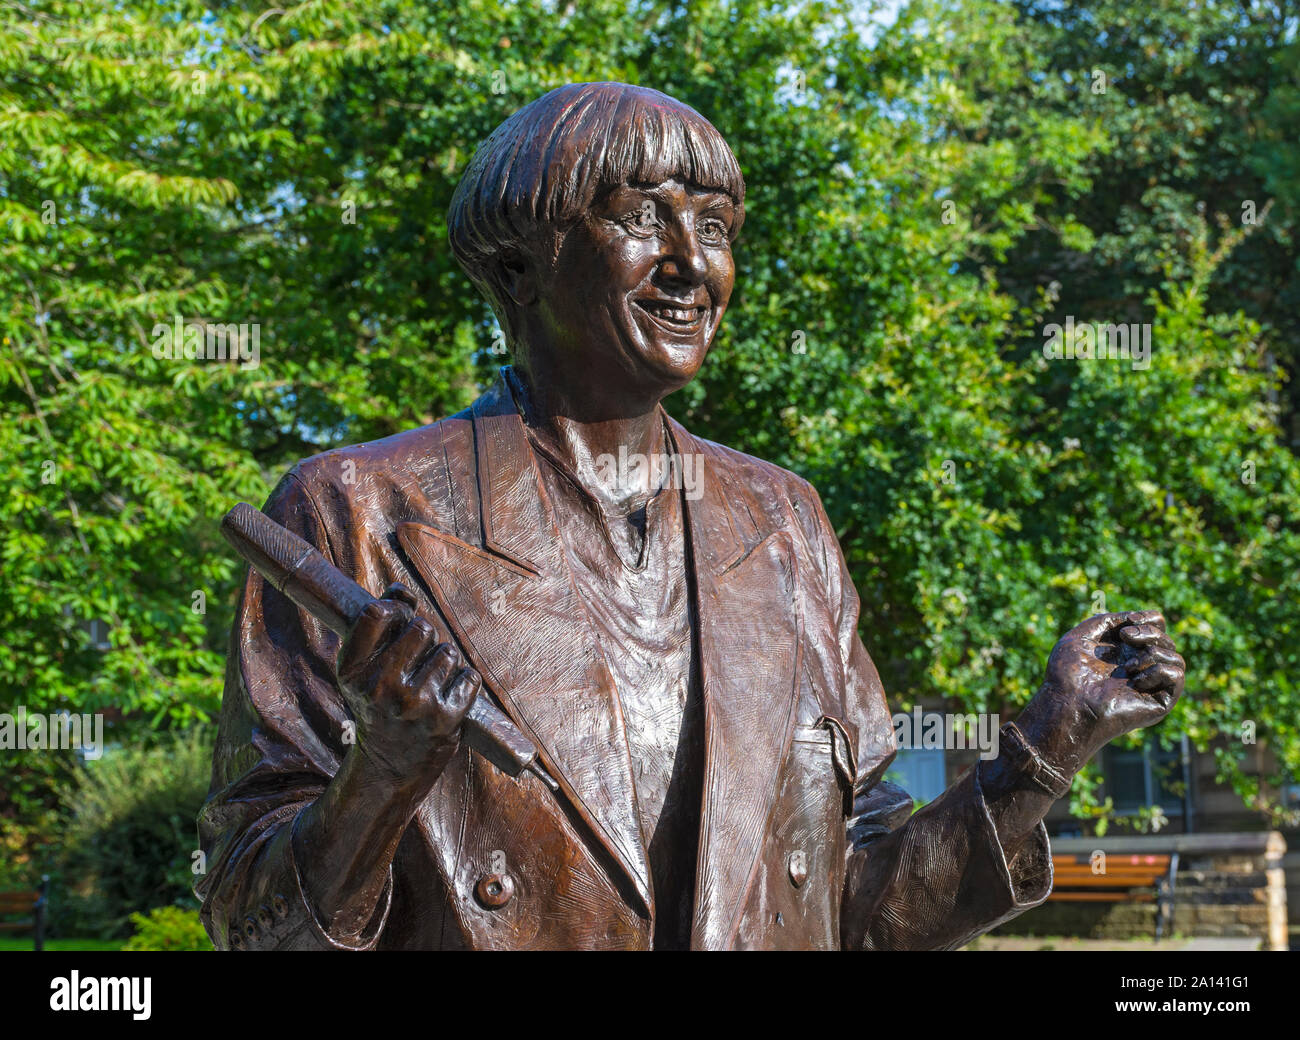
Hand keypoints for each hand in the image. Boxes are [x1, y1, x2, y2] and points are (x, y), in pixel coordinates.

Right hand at [334, 581, 479, 792]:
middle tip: (417, 665)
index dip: (395, 609)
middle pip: (423, 628)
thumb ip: (380, 625)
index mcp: (353, 671)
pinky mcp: (444, 719)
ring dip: (445, 664)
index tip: (400, 621)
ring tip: (430, 686)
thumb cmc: (378, 707)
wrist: (387, 768)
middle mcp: (380, 686)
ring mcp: (414, 703)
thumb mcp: (364, 670)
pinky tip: (447, 699)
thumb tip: (403, 590)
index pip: (377, 613)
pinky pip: (469, 676)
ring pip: (449, 652)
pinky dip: (464, 684)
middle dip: (427, 640)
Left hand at [1015, 610, 1184, 778]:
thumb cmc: (1068, 673)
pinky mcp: (1159, 702)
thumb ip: (1108, 621)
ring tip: (1128, 667)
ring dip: (1153, 653)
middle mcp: (1140, 668)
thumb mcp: (1082, 636)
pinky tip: (1136, 680)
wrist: (1066, 704)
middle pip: (1166, 641)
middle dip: (1149, 632)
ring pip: (1177, 659)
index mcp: (1124, 652)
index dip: (1149, 619)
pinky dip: (1160, 671)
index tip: (1129, 622)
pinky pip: (1177, 676)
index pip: (1156, 628)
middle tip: (1126, 637)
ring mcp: (1151, 685)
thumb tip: (1136, 619)